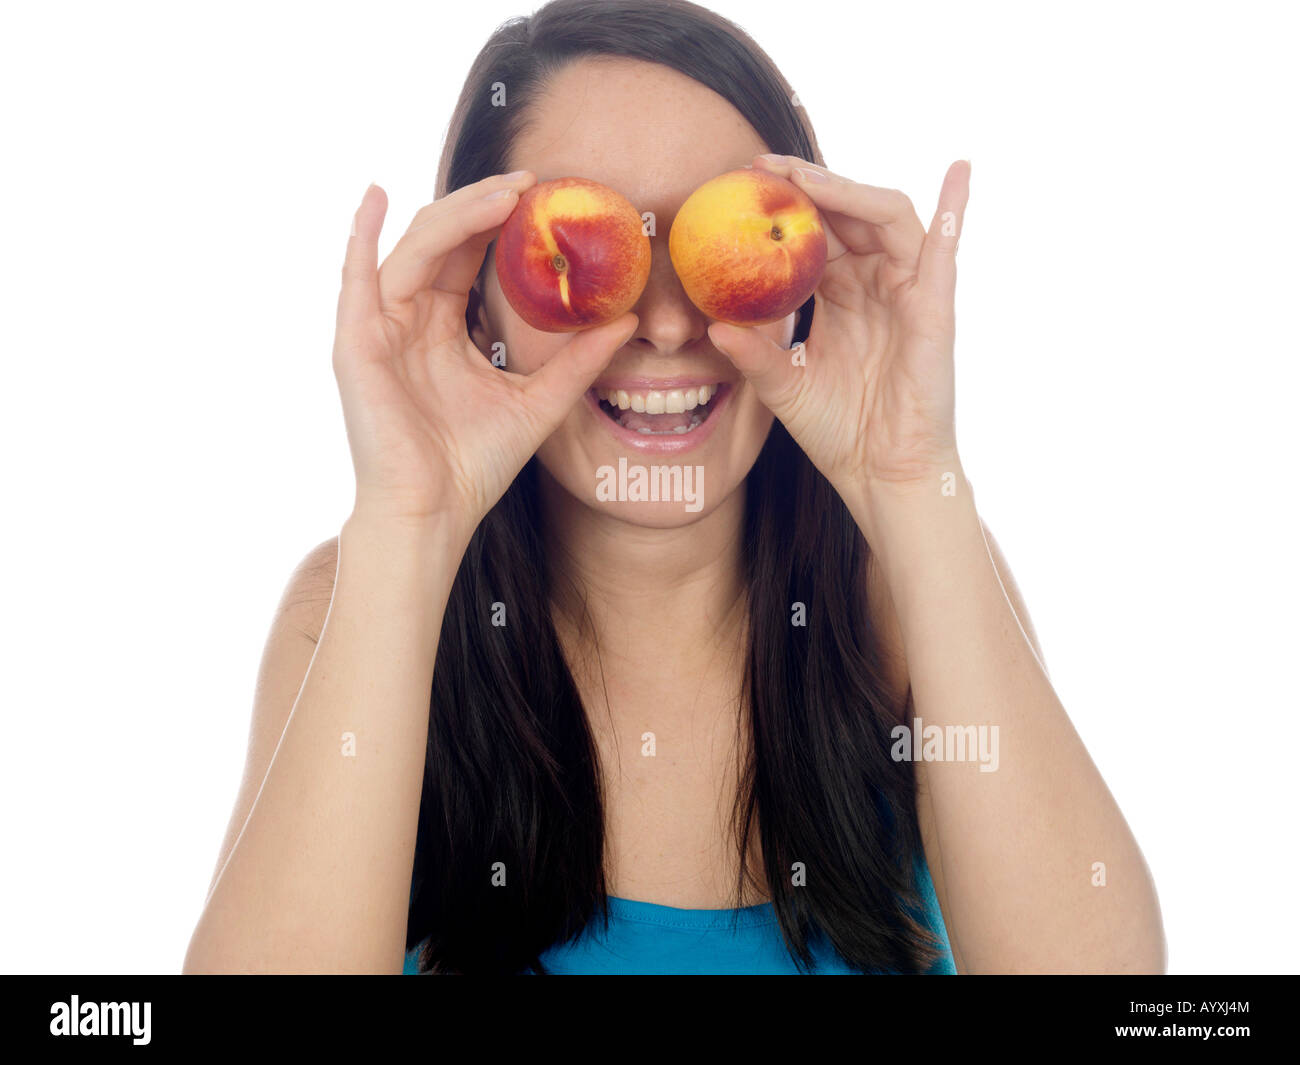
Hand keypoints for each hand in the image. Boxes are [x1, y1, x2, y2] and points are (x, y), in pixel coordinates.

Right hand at [333, 174, 638, 538]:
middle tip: (532, 182)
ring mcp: (378, 328)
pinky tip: (375, 196)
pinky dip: (359, 235)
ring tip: (503, 194)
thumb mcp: (539, 402)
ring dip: (457, 214)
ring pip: (413, 248)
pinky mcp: (356, 345)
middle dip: (484, 205)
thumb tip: (629, 320)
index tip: (544, 195)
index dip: (500, 221)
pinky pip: (355, 278)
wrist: (436, 513)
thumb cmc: (475, 466)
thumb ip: (578, 361)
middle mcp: (407, 319)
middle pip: (442, 240)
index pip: (468, 255)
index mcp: (442, 327)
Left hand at [708, 155, 970, 502]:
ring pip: (886, 217)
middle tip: (760, 168)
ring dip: (846, 190)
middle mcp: (876, 283)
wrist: (879, 472)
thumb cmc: (837, 431)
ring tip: (802, 177)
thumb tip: (712, 328)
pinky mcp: (935, 308)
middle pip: (848, 213)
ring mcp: (908, 291)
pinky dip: (957, 207)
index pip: (816, 233)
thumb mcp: (782, 387)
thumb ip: (753, 354)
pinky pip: (947, 250)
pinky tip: (960, 169)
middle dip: (807, 184)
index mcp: (841, 295)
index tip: (740, 184)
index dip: (785, 205)